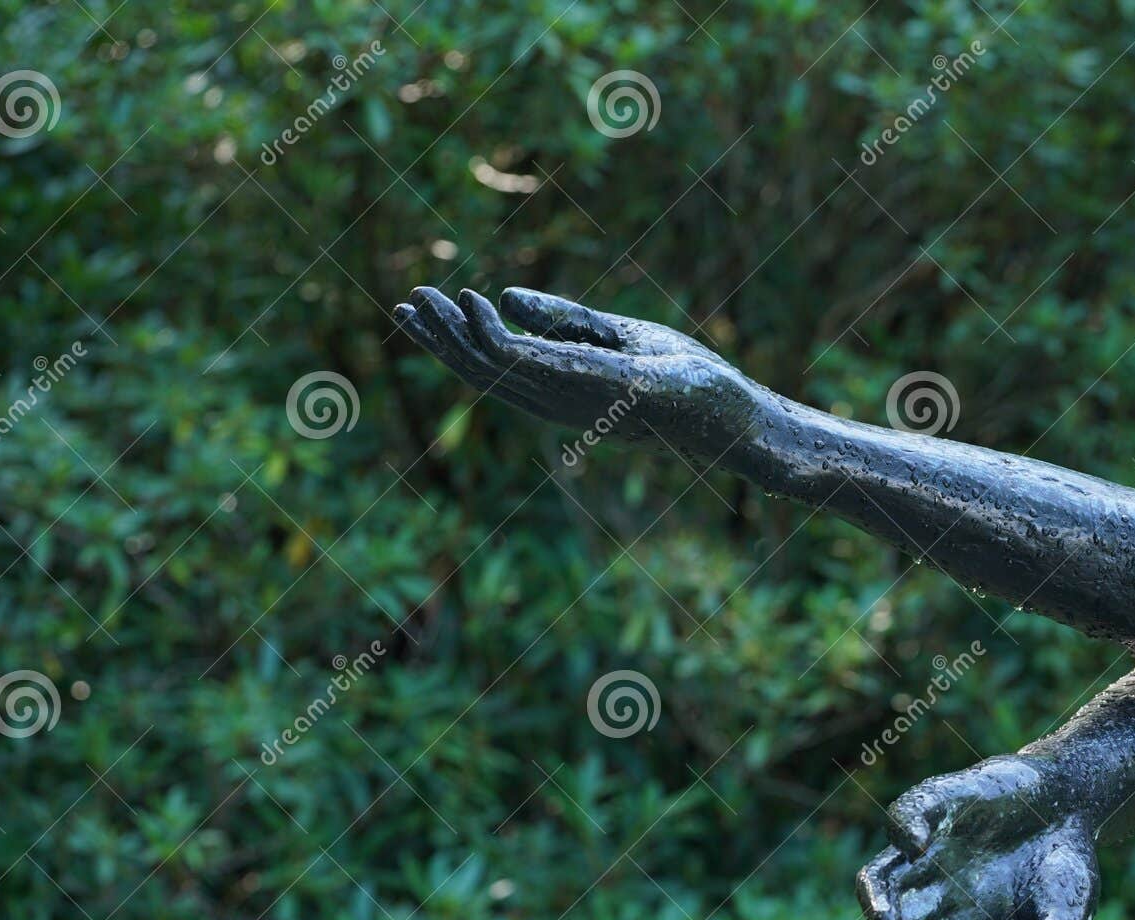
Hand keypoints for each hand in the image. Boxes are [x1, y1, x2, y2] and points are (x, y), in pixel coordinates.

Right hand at [393, 286, 754, 448]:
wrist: (733, 408)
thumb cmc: (687, 377)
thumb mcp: (617, 335)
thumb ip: (563, 319)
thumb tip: (505, 295)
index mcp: (563, 392)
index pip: (498, 369)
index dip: (457, 343)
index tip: (423, 312)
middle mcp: (558, 402)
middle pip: (484, 373)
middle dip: (441, 341)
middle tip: (402, 306)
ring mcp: (570, 396)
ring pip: (493, 369)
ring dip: (453, 336)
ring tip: (419, 299)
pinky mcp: (588, 384)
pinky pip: (526, 361)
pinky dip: (492, 334)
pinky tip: (474, 300)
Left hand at [857, 757, 1099, 919]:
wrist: (1075, 803)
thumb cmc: (1069, 868)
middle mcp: (937, 893)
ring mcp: (929, 851)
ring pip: (880, 881)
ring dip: (877, 902)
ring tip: (887, 919)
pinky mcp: (934, 807)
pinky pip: (900, 819)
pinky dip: (903, 832)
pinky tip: (920, 848)